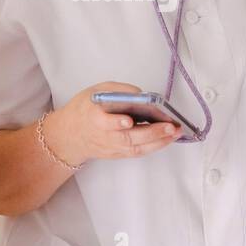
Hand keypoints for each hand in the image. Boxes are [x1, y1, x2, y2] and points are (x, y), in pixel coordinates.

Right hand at [41, 82, 180, 165]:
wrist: (70, 135)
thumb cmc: (85, 109)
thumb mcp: (95, 91)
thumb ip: (117, 91)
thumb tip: (140, 94)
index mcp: (93, 118)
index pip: (105, 123)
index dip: (116, 123)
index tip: (128, 121)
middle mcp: (103, 137)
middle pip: (128, 138)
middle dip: (151, 133)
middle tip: (170, 126)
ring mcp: (111, 148)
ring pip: (136, 148)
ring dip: (158, 141)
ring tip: (176, 132)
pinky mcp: (118, 154)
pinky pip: (138, 152)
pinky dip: (154, 146)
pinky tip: (168, 139)